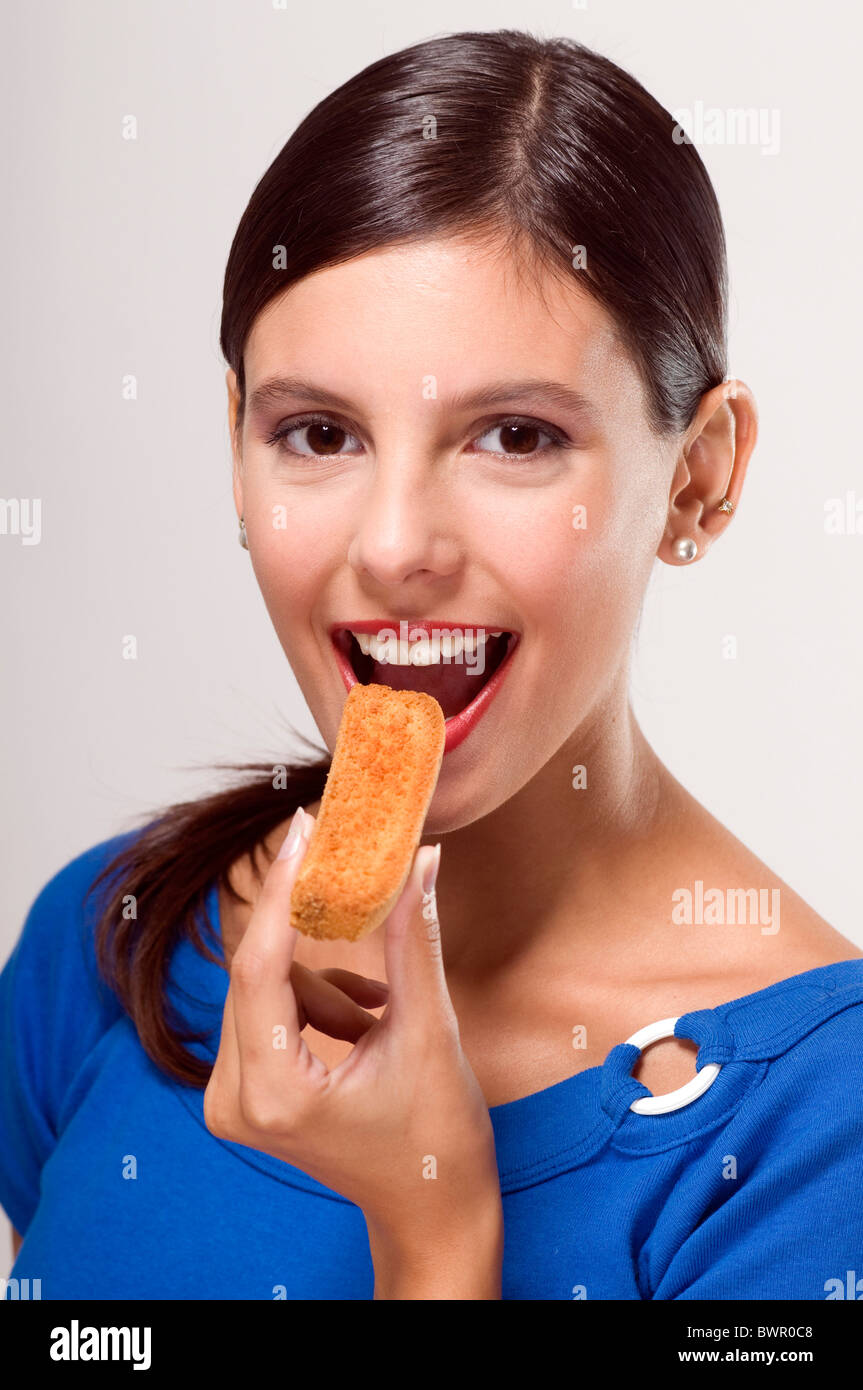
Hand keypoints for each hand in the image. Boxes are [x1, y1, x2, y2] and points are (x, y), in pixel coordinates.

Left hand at [204, 806, 502, 1294]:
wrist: (431, 1210)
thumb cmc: (438, 1138)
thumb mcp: (429, 1031)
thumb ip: (412, 939)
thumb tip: (417, 858)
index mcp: (276, 1092)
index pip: (260, 965)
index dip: (284, 890)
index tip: (306, 828)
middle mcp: (236, 1099)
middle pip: (259, 970)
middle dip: (311, 927)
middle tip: (355, 873)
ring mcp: (232, 1100)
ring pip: (267, 986)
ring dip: (325, 983)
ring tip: (379, 1018)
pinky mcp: (242, 1093)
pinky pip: (270, 1009)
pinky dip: (317, 1002)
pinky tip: (363, 1028)